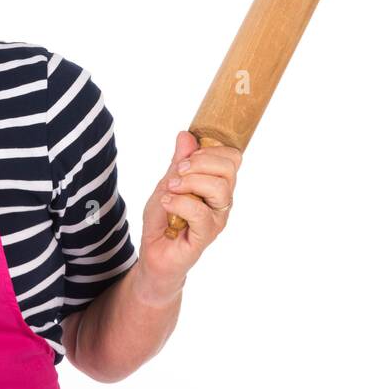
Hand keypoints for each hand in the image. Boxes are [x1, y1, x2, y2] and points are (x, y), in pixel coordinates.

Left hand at [135, 131, 240, 304]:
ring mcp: (216, 219)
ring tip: (170, 190)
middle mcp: (222, 201)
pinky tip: (166, 204)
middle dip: (200, 163)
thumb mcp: (167, 183)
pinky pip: (201, 213)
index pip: (232, 158)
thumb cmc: (164, 220)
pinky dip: (179, 202)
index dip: (210, 151)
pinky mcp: (205, 236)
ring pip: (218, 188)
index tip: (185, 159)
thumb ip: (179, 162)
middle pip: (229, 168)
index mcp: (217, 185)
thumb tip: (186, 135)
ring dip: (189, 183)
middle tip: (177, 173)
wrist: (154, 253)